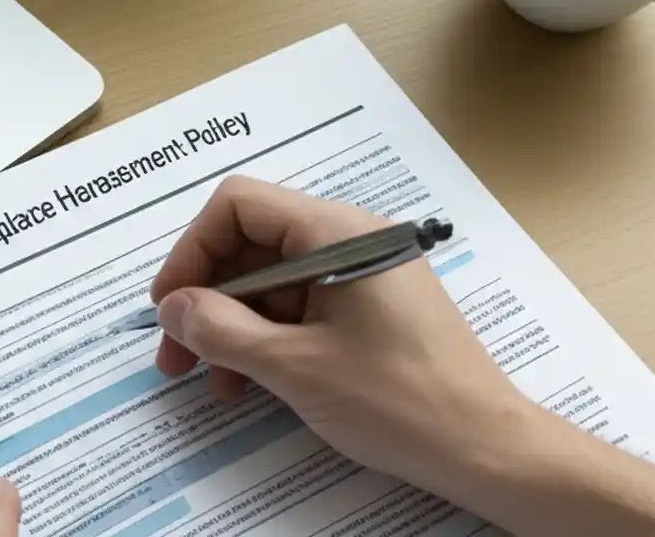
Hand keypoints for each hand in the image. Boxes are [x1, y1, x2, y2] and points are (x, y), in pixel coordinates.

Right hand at [149, 176, 530, 492]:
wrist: (486, 448)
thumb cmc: (397, 400)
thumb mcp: (294, 367)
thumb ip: (222, 331)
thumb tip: (172, 308)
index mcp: (334, 232)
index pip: (238, 206)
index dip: (192, 252)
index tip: (168, 308)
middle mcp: (349, 238)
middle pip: (252, 245)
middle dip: (206, 299)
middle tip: (174, 358)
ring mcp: (363, 273)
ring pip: (272, 281)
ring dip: (233, 327)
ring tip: (211, 383)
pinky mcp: (371, 307)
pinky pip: (302, 306)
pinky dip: (268, 339)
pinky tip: (249, 383)